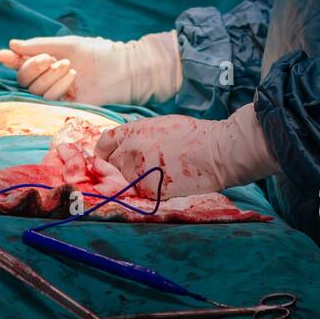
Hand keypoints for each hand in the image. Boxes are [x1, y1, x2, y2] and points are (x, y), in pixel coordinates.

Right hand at [0, 32, 180, 104]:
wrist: (120, 66)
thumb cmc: (96, 52)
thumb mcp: (65, 45)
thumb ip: (38, 46)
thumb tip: (11, 45)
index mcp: (47, 63)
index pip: (22, 64)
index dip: (10, 60)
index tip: (2, 55)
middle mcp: (48, 79)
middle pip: (23, 80)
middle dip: (32, 67)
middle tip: (49, 59)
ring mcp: (57, 93)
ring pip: (35, 90)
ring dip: (48, 76)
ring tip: (67, 65)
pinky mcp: (66, 105)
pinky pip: (49, 99)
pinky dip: (58, 85)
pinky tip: (72, 76)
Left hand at [94, 104, 276, 198]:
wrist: (215, 152)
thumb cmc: (193, 135)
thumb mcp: (160, 125)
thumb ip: (139, 134)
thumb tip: (126, 144)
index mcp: (132, 132)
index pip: (103, 143)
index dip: (104, 151)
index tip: (107, 157)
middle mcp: (129, 151)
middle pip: (112, 163)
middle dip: (122, 165)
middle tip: (144, 165)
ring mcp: (137, 172)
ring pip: (126, 179)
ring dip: (137, 178)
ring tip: (162, 171)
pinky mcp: (148, 191)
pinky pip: (141, 192)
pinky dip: (150, 189)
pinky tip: (168, 180)